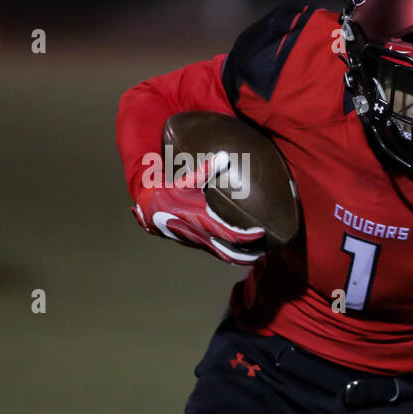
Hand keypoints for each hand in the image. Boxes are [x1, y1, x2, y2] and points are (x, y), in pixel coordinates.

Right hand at [132, 158, 265, 265]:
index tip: (262, 233)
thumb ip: (206, 170)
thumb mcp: (186, 180)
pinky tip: (238, 251)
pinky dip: (229, 254)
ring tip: (256, 255)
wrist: (147, 207)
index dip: (248, 238)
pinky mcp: (194, 243)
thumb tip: (225, 156)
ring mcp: (197, 242)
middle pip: (230, 254)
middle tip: (265, 252)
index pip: (231, 236)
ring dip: (239, 258)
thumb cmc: (168, 192)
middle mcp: (201, 236)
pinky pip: (216, 252)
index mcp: (202, 222)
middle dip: (248, 256)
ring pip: (222, 256)